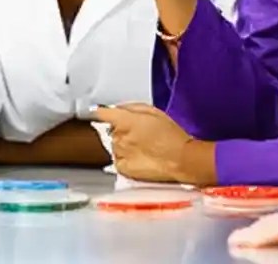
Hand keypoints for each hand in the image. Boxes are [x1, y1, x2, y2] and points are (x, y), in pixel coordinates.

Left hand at [91, 103, 211, 184]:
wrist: (181, 160)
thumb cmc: (171, 135)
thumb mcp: (154, 111)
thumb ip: (131, 108)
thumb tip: (118, 109)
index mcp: (124, 120)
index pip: (102, 114)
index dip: (99, 112)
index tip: (96, 112)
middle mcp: (118, 137)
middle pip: (109, 131)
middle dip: (119, 131)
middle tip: (138, 134)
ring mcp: (119, 154)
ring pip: (113, 146)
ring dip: (122, 145)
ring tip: (142, 148)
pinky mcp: (123, 169)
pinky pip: (117, 161)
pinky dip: (124, 159)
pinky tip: (139, 158)